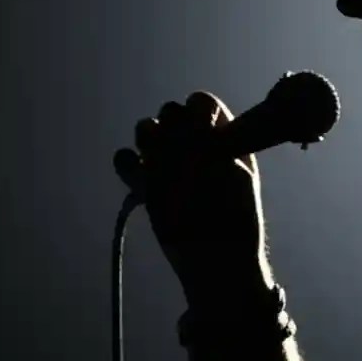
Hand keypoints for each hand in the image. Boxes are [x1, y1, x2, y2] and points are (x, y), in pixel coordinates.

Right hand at [113, 91, 270, 304]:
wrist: (218, 258)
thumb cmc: (238, 216)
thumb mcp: (238, 176)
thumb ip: (217, 143)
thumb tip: (199, 117)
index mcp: (221, 135)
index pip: (200, 102)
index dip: (199, 112)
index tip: (206, 132)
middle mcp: (192, 142)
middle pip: (170, 111)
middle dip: (175, 127)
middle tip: (187, 155)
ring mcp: (166, 161)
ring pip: (146, 129)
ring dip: (152, 141)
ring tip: (165, 167)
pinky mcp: (143, 183)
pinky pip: (123, 158)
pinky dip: (128, 163)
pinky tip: (143, 180)